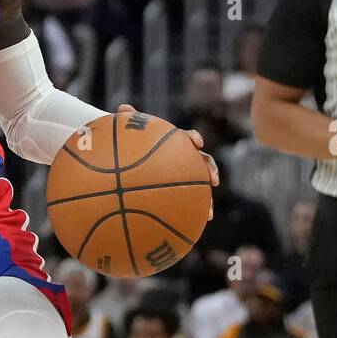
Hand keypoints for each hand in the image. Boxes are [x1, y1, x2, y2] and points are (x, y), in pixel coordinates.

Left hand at [117, 104, 217, 218]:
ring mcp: (184, 177)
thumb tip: (123, 107)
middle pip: (203, 163)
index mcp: (175, 144)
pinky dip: (189, 217)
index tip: (195, 143)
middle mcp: (184, 160)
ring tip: (208, 214)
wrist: (135, 164)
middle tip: (213, 180)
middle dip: (210, 171)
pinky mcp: (180, 194)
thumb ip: (129, 123)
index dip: (193, 139)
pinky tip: (189, 230)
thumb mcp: (129, 136)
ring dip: (207, 201)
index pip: (188, 138)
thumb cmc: (132, 147)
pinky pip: (188, 206)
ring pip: (200, 188)